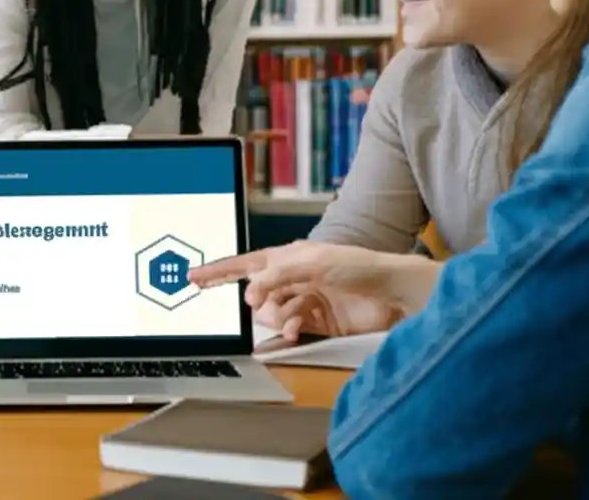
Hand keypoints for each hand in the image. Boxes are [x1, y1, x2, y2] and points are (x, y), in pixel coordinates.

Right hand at [188, 241, 439, 341]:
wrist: (393, 293)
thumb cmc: (358, 266)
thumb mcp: (312, 264)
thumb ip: (277, 276)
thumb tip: (250, 295)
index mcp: (287, 257)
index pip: (245, 264)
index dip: (219, 271)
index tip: (195, 277)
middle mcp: (291, 279)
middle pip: (255, 293)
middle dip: (256, 301)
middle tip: (259, 306)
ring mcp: (302, 301)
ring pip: (270, 314)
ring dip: (277, 318)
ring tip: (294, 321)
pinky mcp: (315, 323)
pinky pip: (287, 328)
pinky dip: (288, 330)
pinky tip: (297, 331)